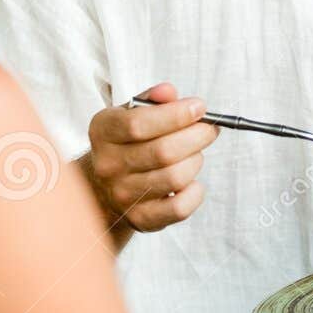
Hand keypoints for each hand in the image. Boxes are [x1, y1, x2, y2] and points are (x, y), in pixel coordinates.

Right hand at [85, 82, 217, 238]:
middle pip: (163, 151)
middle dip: (197, 136)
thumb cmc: (127, 144)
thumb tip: (169, 93)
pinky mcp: (141, 219)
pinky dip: (195, 192)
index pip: (138, 124)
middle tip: (209, 129)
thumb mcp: (131, 114)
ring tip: (195, 153)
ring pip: (175, 178)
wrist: (104, 188)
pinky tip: (192, 181)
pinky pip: (179, 208)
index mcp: (103, 132)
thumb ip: (152, 101)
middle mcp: (108, 165)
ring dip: (195, 161)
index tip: (199, 107)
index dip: (175, 114)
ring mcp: (123, 195)